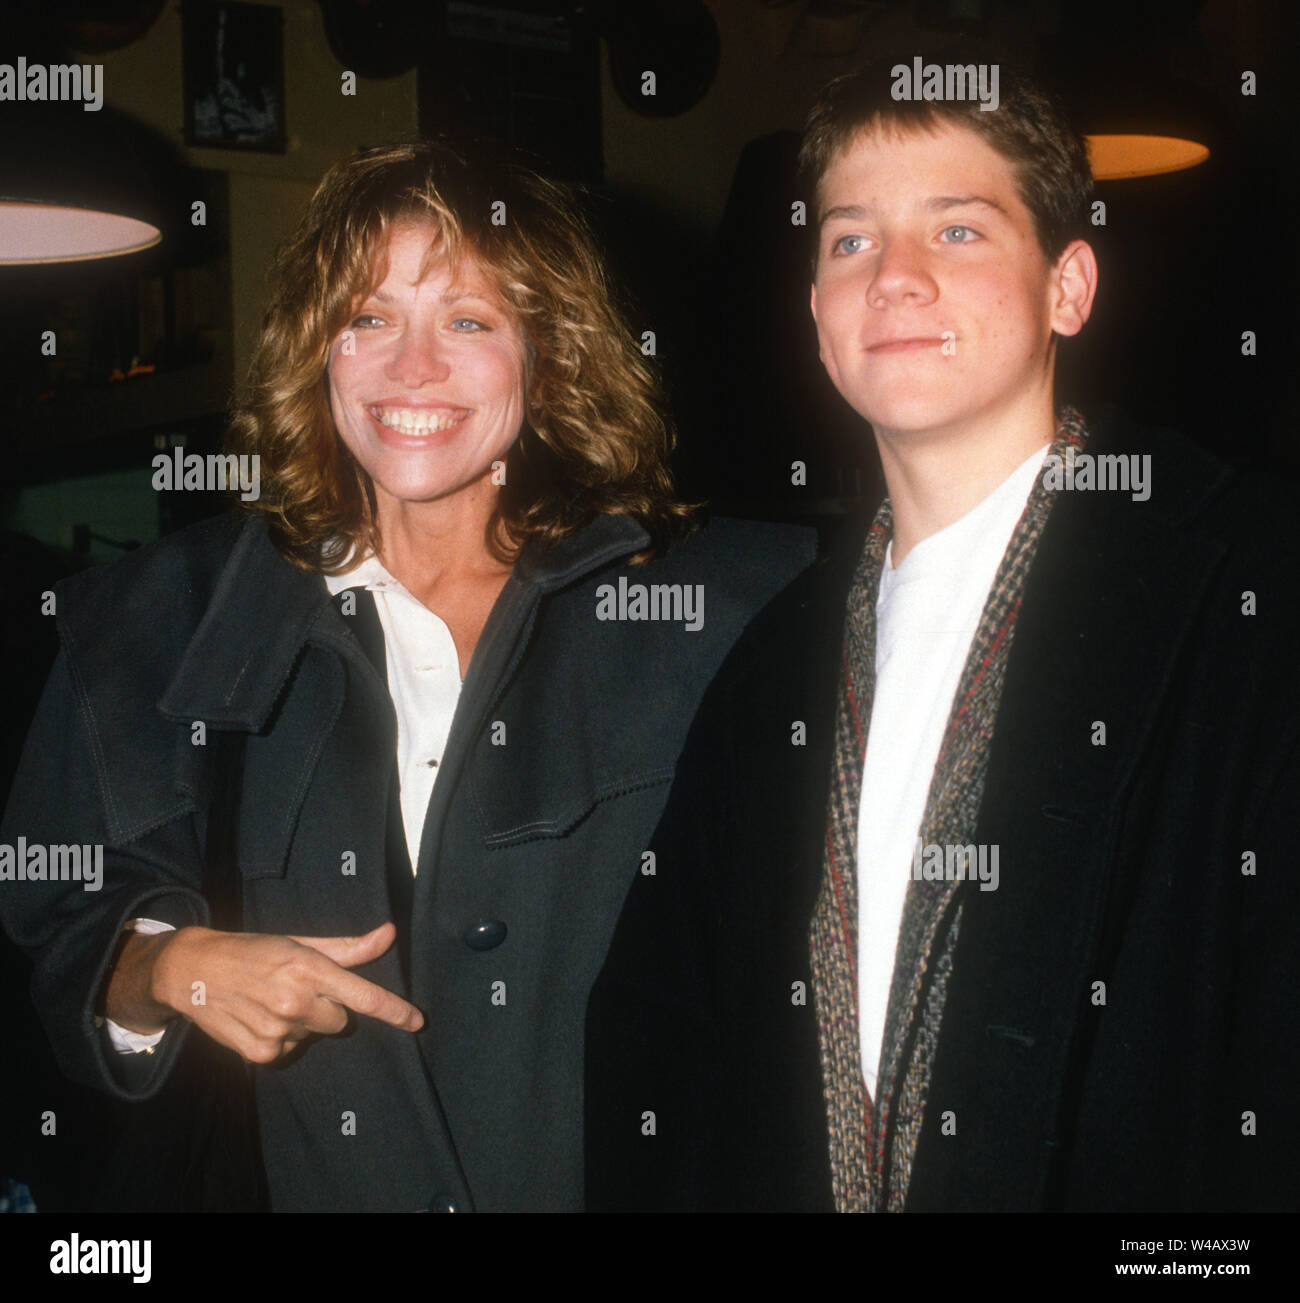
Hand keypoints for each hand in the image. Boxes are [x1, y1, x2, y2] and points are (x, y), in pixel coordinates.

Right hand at [109, 922, 421, 1062]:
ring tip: (272, 1000)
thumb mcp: (301, 942)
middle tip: (298, 988)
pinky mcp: (260, 1053)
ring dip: (302, 1022)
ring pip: (314, 1035)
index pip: (363, 996)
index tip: (417, 1021)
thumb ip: (349, 947)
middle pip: (341, 1021)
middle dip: (328, 1007)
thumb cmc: (255, 951)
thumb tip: (389, 934)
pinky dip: (281, 1037)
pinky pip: (290, 1049)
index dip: (394, 1010)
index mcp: (309, 968)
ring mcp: (277, 1030)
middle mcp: (295, 1001)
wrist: (194, 969)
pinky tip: (259, 1018)